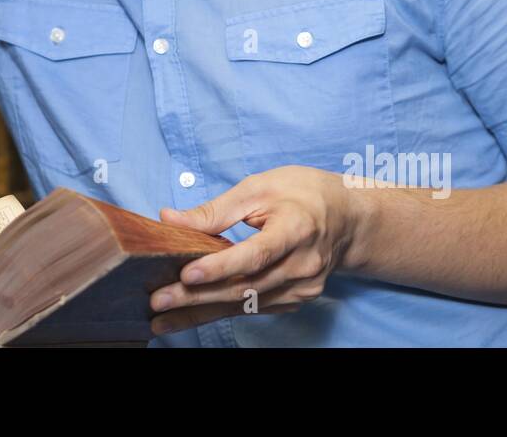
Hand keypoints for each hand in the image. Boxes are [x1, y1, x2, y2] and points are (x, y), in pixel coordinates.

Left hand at [148, 165, 361, 335]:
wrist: (348, 219)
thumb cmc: (301, 194)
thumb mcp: (259, 188)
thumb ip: (214, 210)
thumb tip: (169, 219)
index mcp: (296, 229)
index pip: (256, 254)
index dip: (221, 267)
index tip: (187, 274)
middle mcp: (303, 265)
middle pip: (245, 287)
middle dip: (198, 297)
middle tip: (158, 301)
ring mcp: (302, 288)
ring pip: (245, 304)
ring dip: (201, 313)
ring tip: (162, 319)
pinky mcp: (296, 300)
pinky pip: (254, 308)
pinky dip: (220, 311)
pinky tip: (190, 315)